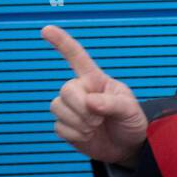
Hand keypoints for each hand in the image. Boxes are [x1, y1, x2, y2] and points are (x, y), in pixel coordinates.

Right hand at [44, 24, 147, 167]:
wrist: (126, 147)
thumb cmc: (130, 121)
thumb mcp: (130, 110)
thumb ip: (112, 104)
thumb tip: (90, 102)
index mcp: (97, 80)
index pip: (78, 58)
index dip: (62, 42)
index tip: (46, 29)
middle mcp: (81, 90)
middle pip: (66, 89)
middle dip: (81, 107)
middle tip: (99, 119)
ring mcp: (71, 108)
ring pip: (58, 108)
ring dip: (79, 122)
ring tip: (96, 127)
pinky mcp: (65, 125)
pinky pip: (58, 127)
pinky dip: (75, 135)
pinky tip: (88, 136)